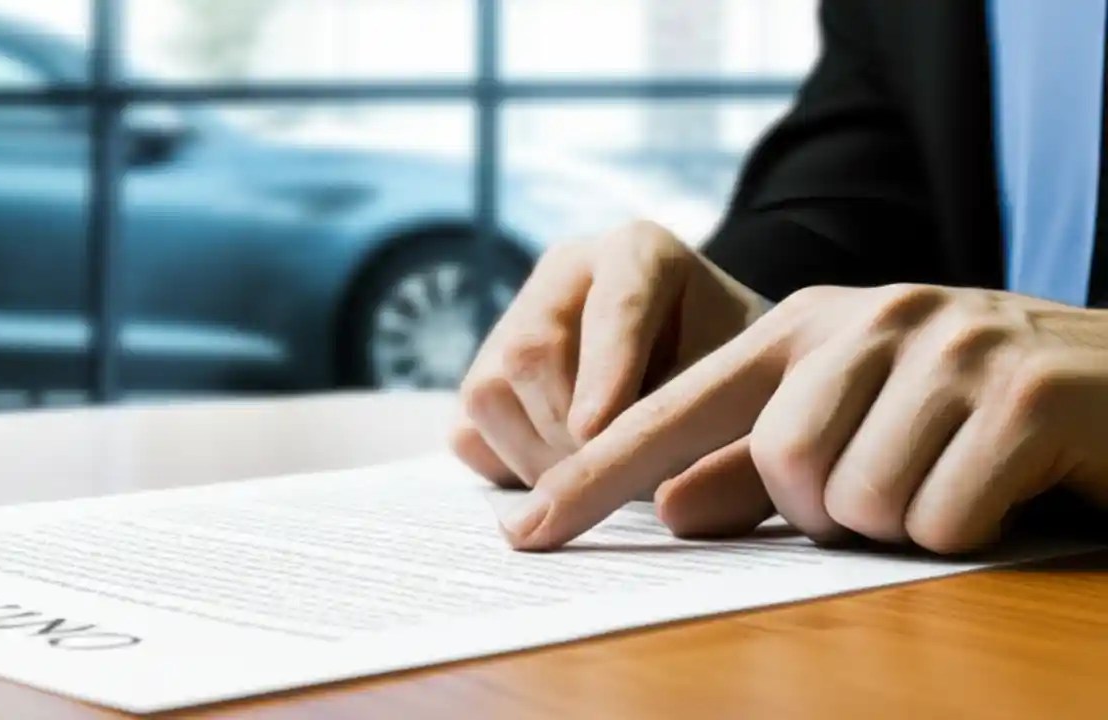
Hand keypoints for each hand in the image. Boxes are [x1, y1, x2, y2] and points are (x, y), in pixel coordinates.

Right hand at [451, 221, 767, 488]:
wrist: (709, 371)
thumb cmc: (738, 373)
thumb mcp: (741, 379)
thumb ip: (694, 410)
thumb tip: (631, 471)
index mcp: (638, 252)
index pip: (614, 304)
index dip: (604, 369)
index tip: (599, 432)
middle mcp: (564, 274)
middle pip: (531, 353)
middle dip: (568, 432)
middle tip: (618, 482)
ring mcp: (514, 322)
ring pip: (487, 395)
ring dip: (539, 459)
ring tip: (598, 482)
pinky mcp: (485, 376)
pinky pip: (467, 433)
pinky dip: (509, 468)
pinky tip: (563, 477)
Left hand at [501, 284, 1107, 553]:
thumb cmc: (964, 418)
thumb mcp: (854, 429)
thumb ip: (754, 469)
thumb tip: (666, 511)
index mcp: (808, 326)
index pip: (676, 409)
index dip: (597, 474)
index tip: (525, 530)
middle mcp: (870, 319)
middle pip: (781, 463)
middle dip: (830, 509)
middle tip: (892, 486)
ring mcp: (950, 348)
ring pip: (857, 499)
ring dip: (900, 521)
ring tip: (947, 478)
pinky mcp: (1024, 397)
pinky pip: (940, 519)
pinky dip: (964, 529)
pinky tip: (1000, 486)